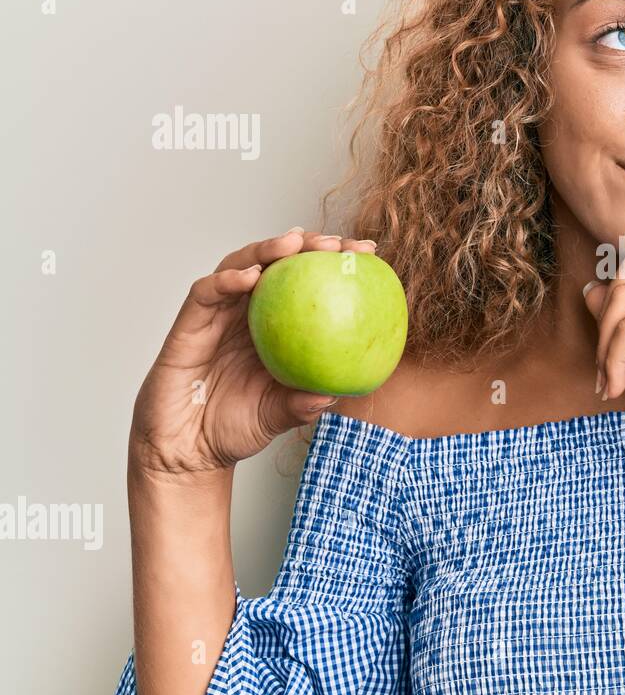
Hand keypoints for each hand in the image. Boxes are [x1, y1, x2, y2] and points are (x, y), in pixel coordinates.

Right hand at [130, 228, 378, 476]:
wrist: (187, 451)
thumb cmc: (234, 428)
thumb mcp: (279, 416)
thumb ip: (303, 404)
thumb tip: (335, 394)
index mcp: (275, 328)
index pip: (306, 284)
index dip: (334, 265)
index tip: (367, 255)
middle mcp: (247, 314)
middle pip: (276, 265)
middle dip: (305, 245)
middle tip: (334, 244)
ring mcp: (217, 316)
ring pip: (239, 266)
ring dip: (265, 250)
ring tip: (294, 243)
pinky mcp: (188, 325)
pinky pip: (205, 294)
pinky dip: (226, 280)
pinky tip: (250, 277)